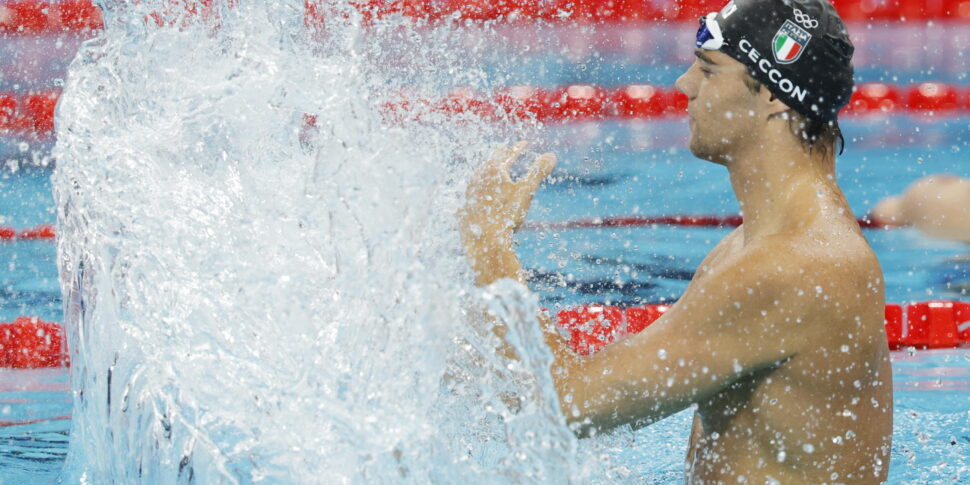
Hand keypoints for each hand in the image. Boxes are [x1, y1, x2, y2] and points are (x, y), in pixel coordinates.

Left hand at [458, 141, 556, 282]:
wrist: (485, 241)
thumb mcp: (526, 192)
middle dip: (499, 155)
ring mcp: (469, 194)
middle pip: (490, 162)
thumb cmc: (507, 215)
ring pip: (477, 177)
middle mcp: (478, 179)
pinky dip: (475, 191)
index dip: (517, 149)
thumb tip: (551, 155)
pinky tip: (475, 195)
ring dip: (485, 170)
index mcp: (494, 171)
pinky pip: (469, 196)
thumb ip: (538, 172)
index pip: (508, 155)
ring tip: (488, 168)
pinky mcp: (464, 210)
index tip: (524, 143)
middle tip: (503, 148)